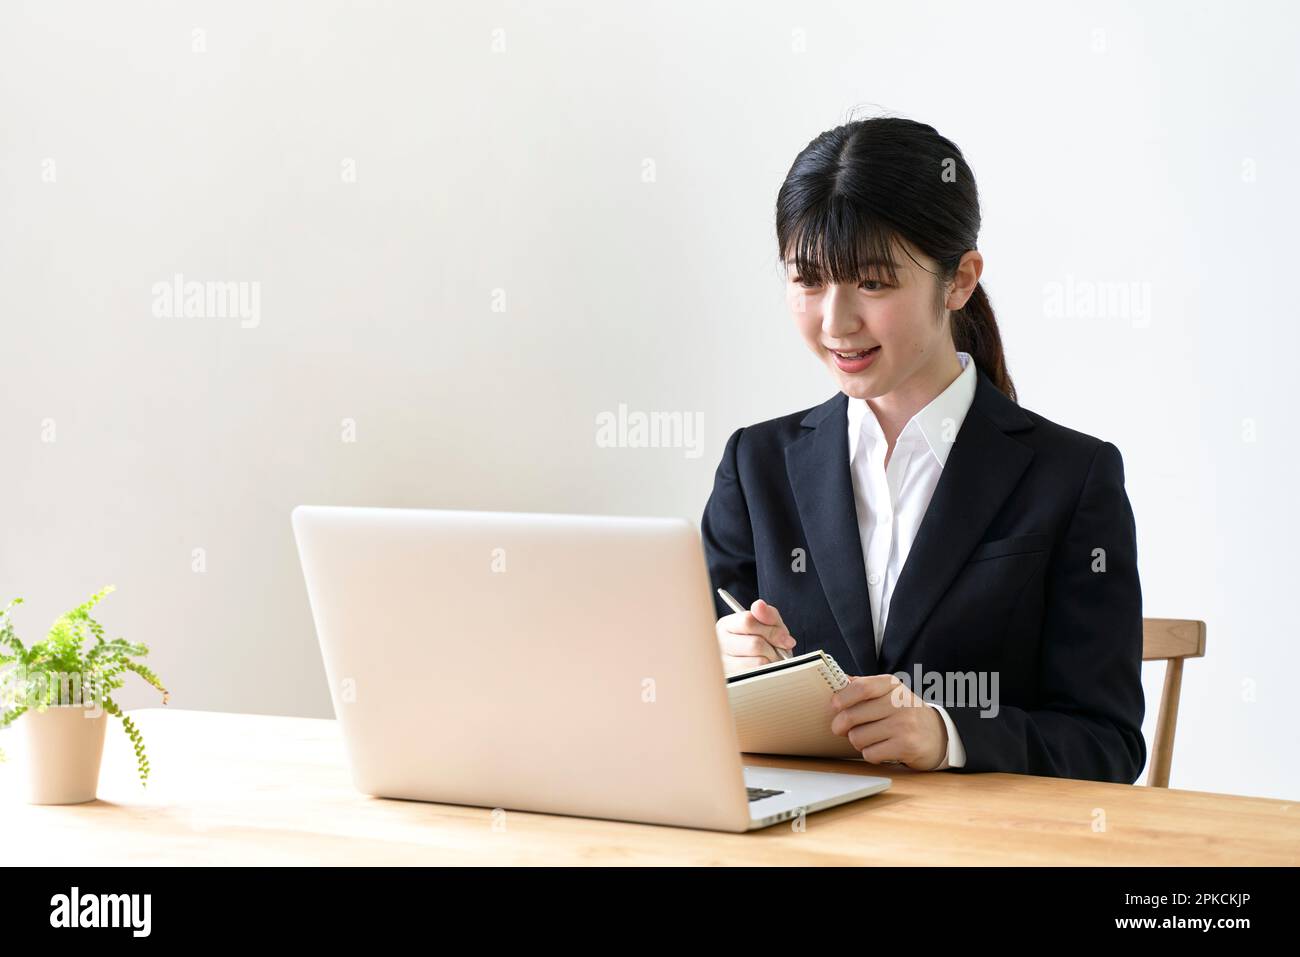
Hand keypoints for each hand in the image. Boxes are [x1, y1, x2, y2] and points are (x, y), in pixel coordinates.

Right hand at [715, 598, 796, 675]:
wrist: (763, 667)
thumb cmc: (766, 642)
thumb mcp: (770, 625)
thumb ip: (767, 614)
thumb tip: (759, 605)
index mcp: (726, 625)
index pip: (747, 621)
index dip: (771, 630)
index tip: (784, 637)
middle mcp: (719, 644)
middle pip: (755, 644)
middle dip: (773, 647)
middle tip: (777, 650)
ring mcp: (724, 665)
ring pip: (758, 662)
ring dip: (772, 662)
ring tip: (771, 660)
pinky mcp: (733, 681)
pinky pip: (759, 677)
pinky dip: (769, 673)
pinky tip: (766, 670)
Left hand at [828, 674, 948, 770]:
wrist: (939, 734)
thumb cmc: (906, 713)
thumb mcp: (889, 693)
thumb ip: (865, 687)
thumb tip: (839, 681)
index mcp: (891, 685)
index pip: (860, 687)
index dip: (842, 698)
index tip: (834, 706)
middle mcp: (899, 702)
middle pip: (852, 716)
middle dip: (841, 726)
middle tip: (842, 728)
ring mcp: (904, 724)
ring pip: (857, 737)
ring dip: (858, 742)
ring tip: (869, 738)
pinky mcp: (907, 746)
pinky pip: (870, 753)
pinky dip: (871, 754)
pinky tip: (881, 748)